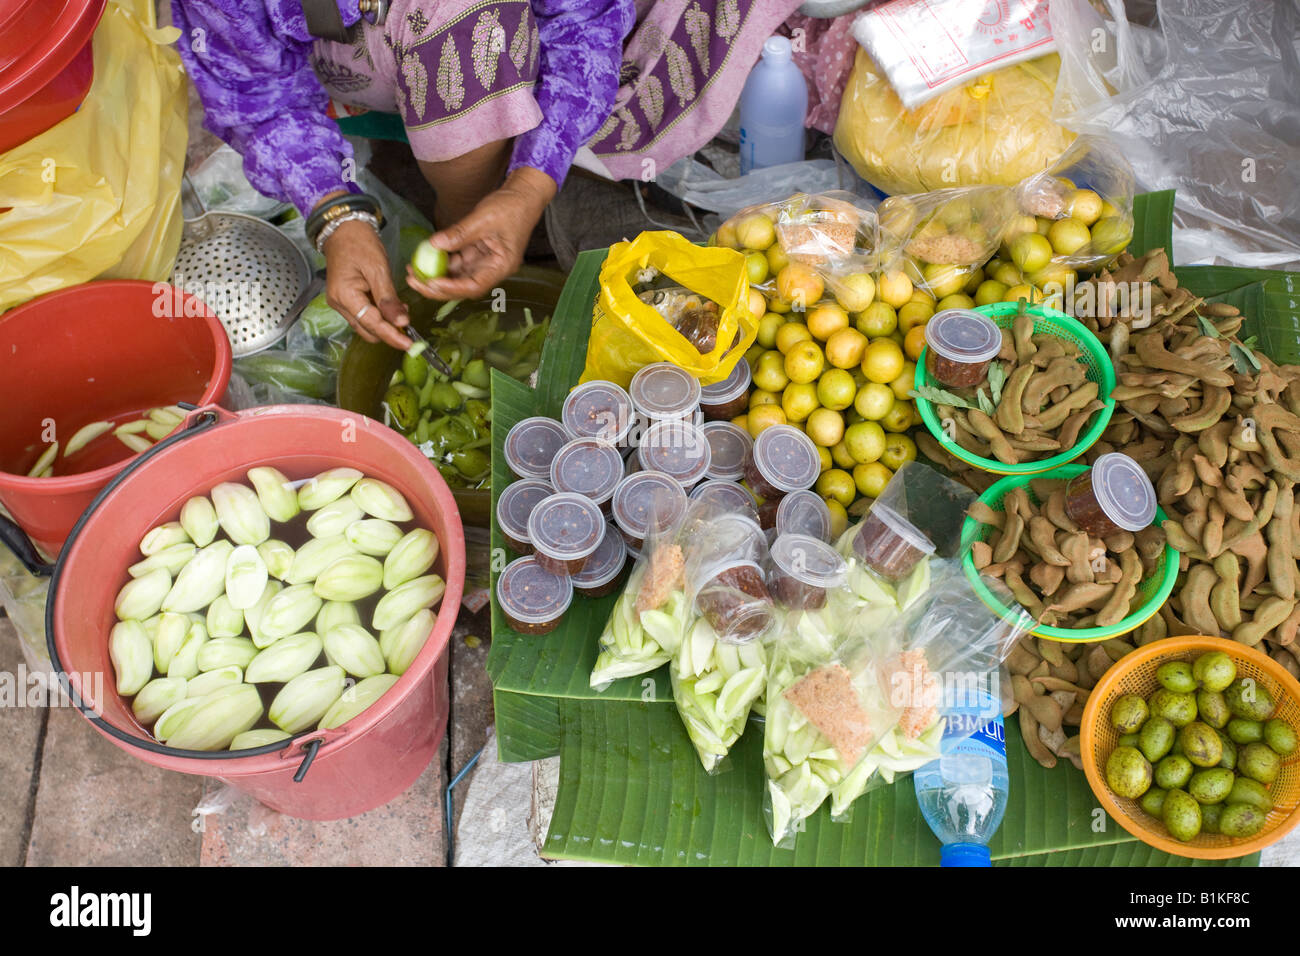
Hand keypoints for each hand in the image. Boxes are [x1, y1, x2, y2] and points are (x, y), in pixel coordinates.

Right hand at [322, 216, 410, 349]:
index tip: (409, 344)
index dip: (391, 336)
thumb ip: (389, 298)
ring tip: (401, 311)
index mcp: (345, 295)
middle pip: (367, 330)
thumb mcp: (378, 269)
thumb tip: (401, 323)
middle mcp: (339, 304)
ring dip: (384, 324)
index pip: (371, 324)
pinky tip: (391, 306)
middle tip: (409, 325)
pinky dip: (379, 315)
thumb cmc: (360, 243)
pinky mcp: (345, 300)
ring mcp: (340, 303)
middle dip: (388, 332)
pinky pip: (364, 315)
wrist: (343, 229)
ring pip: (366, 325)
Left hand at [406, 167, 555, 300]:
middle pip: (463, 286)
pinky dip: (442, 260)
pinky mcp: (477, 253)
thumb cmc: (511, 207)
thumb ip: (459, 233)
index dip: (452, 288)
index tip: (431, 282)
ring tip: (413, 269)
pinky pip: (457, 261)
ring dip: (436, 274)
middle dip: (437, 286)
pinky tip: (426, 256)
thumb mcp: (483, 219)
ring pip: (457, 275)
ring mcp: (484, 262)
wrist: (523, 195)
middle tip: (413, 281)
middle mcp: (493, 269)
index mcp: (501, 266)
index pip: (474, 285)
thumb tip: (434, 245)